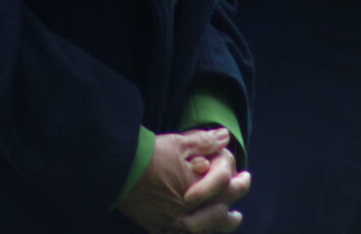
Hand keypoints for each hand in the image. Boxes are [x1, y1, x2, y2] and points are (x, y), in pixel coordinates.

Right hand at [118, 128, 248, 232]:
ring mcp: (172, 222)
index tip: (236, 163)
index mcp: (193, 186)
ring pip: (206, 227)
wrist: (115, 169)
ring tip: (235, 217)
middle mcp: (186, 209)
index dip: (231, 168)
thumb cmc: (147, 154)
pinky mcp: (159, 228)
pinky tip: (206, 227)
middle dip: (236, 192)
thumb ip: (204, 141)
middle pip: (220, 205)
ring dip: (224, 222)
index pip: (224, 181)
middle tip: (245, 181)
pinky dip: (200, 230)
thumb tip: (224, 137)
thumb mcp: (177, 143)